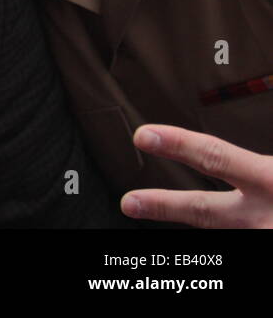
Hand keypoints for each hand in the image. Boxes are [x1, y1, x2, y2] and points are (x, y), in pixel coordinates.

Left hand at [121, 124, 272, 227]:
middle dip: (164, 205)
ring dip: (202, 226)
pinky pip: (241, 240)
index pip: (215, 157)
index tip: (143, 136)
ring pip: (223, 231)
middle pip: (204, 211)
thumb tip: (242, 160)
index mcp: (271, 178)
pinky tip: (230, 239)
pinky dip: (233, 231)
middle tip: (129, 203)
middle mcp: (266, 215)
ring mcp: (267, 237)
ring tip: (157, 218)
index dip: (177, 145)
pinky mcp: (266, 251)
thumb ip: (263, 167)